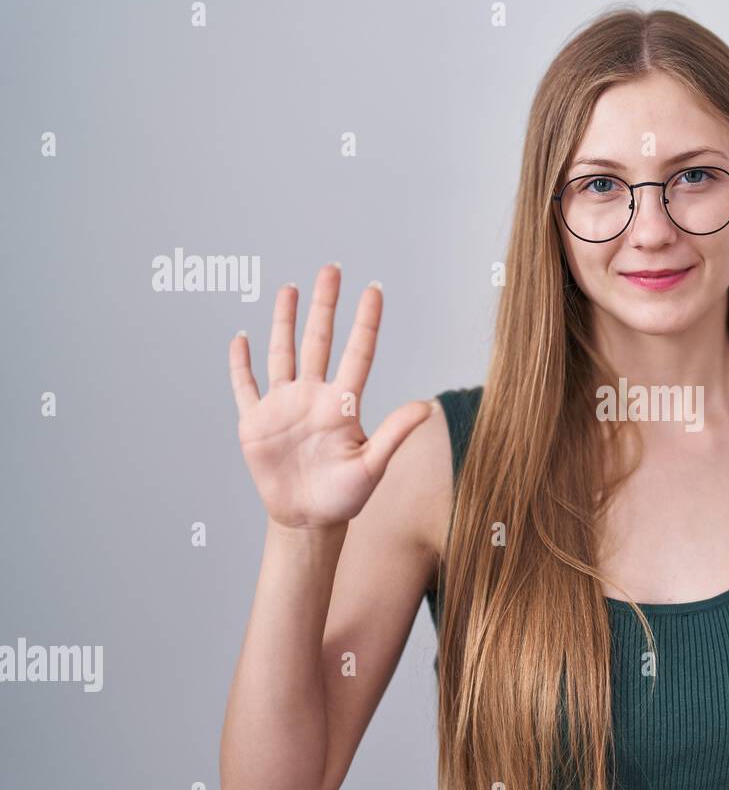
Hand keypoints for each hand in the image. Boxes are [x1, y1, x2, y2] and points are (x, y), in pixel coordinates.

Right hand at [227, 264, 431, 529]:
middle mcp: (313, 396)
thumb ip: (395, 434)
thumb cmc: (345, 497)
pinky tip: (242, 339)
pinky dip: (240, 364)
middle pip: (320, 340)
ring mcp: (283, 406)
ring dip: (284, 321)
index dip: (366, 321)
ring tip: (290, 289)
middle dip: (325, 304)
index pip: (357, 352)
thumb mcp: (373, 466)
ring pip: (284, 352)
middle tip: (331, 268)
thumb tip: (427, 406)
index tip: (374, 289)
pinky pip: (245, 386)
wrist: (308, 520)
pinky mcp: (255, 422)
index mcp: (342, 404)